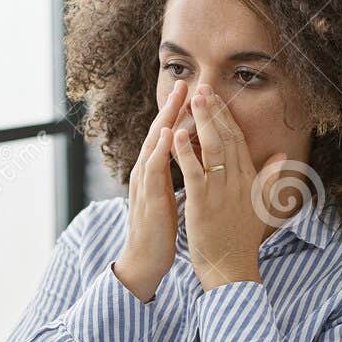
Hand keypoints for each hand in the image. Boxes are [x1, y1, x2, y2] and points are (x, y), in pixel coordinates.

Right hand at [113, 80, 188, 302]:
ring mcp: (144, 182)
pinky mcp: (147, 197)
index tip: (196, 94)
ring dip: (165, 118)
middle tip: (186, 82)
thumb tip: (197, 161)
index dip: (181, 114)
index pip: (169, 135)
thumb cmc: (163, 229)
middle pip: (159, 131)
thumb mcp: (176, 196)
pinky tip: (167, 133)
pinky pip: (152, 168)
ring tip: (177, 97)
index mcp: (156, 171)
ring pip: (154, 143)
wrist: (146, 259)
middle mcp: (147, 171)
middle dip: (172, 107)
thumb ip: (183, 176)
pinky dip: (160, 148)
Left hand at [172, 84, 285, 290]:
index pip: (239, 141)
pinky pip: (194, 173)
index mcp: (249, 181)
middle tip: (203, 88)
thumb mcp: (259, 206)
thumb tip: (283, 156)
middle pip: (227, 139)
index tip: (216, 97)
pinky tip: (176, 135)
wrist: (232, 270)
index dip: (227, 117)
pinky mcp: (204, 205)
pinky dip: (185, 152)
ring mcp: (221, 192)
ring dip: (202, 123)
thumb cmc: (240, 241)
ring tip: (193, 101)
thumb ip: (269, 179)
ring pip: (213, 150)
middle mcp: (238, 182)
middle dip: (214, 111)